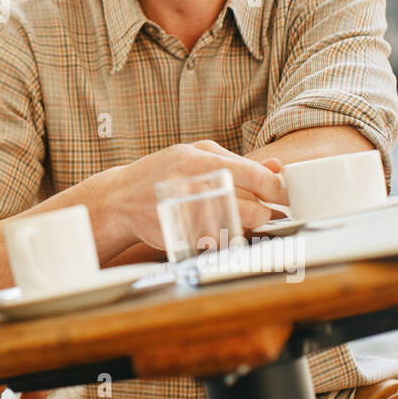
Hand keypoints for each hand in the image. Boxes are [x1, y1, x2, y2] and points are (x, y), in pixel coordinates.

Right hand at [100, 141, 285, 248]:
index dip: (275, 189)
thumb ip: (236, 161)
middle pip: (251, 208)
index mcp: (200, 159)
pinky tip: (217, 231)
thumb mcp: (195, 154)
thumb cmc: (162, 173)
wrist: (119, 199)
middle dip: (262, 213)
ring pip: (237, 229)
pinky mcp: (181, 238)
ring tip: (235, 220)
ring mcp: (187, 214)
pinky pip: (218, 244)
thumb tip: (276, 168)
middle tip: (259, 212)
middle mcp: (193, 185)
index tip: (278, 194)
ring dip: (244, 228)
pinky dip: (224, 240)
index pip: (255, 177)